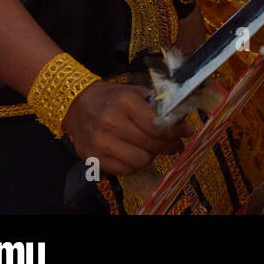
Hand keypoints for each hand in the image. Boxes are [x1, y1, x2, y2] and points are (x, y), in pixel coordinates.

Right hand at [63, 82, 186, 175]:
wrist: (77, 105)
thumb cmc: (113, 98)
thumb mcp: (137, 93)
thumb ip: (161, 108)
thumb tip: (186, 128)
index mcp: (125, 103)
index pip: (158, 126)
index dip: (175, 132)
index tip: (183, 132)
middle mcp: (110, 123)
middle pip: (151, 145)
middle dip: (167, 145)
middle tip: (172, 143)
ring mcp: (99, 143)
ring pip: (140, 161)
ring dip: (150, 156)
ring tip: (150, 148)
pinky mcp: (92, 158)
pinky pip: (124, 170)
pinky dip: (134, 164)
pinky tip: (134, 153)